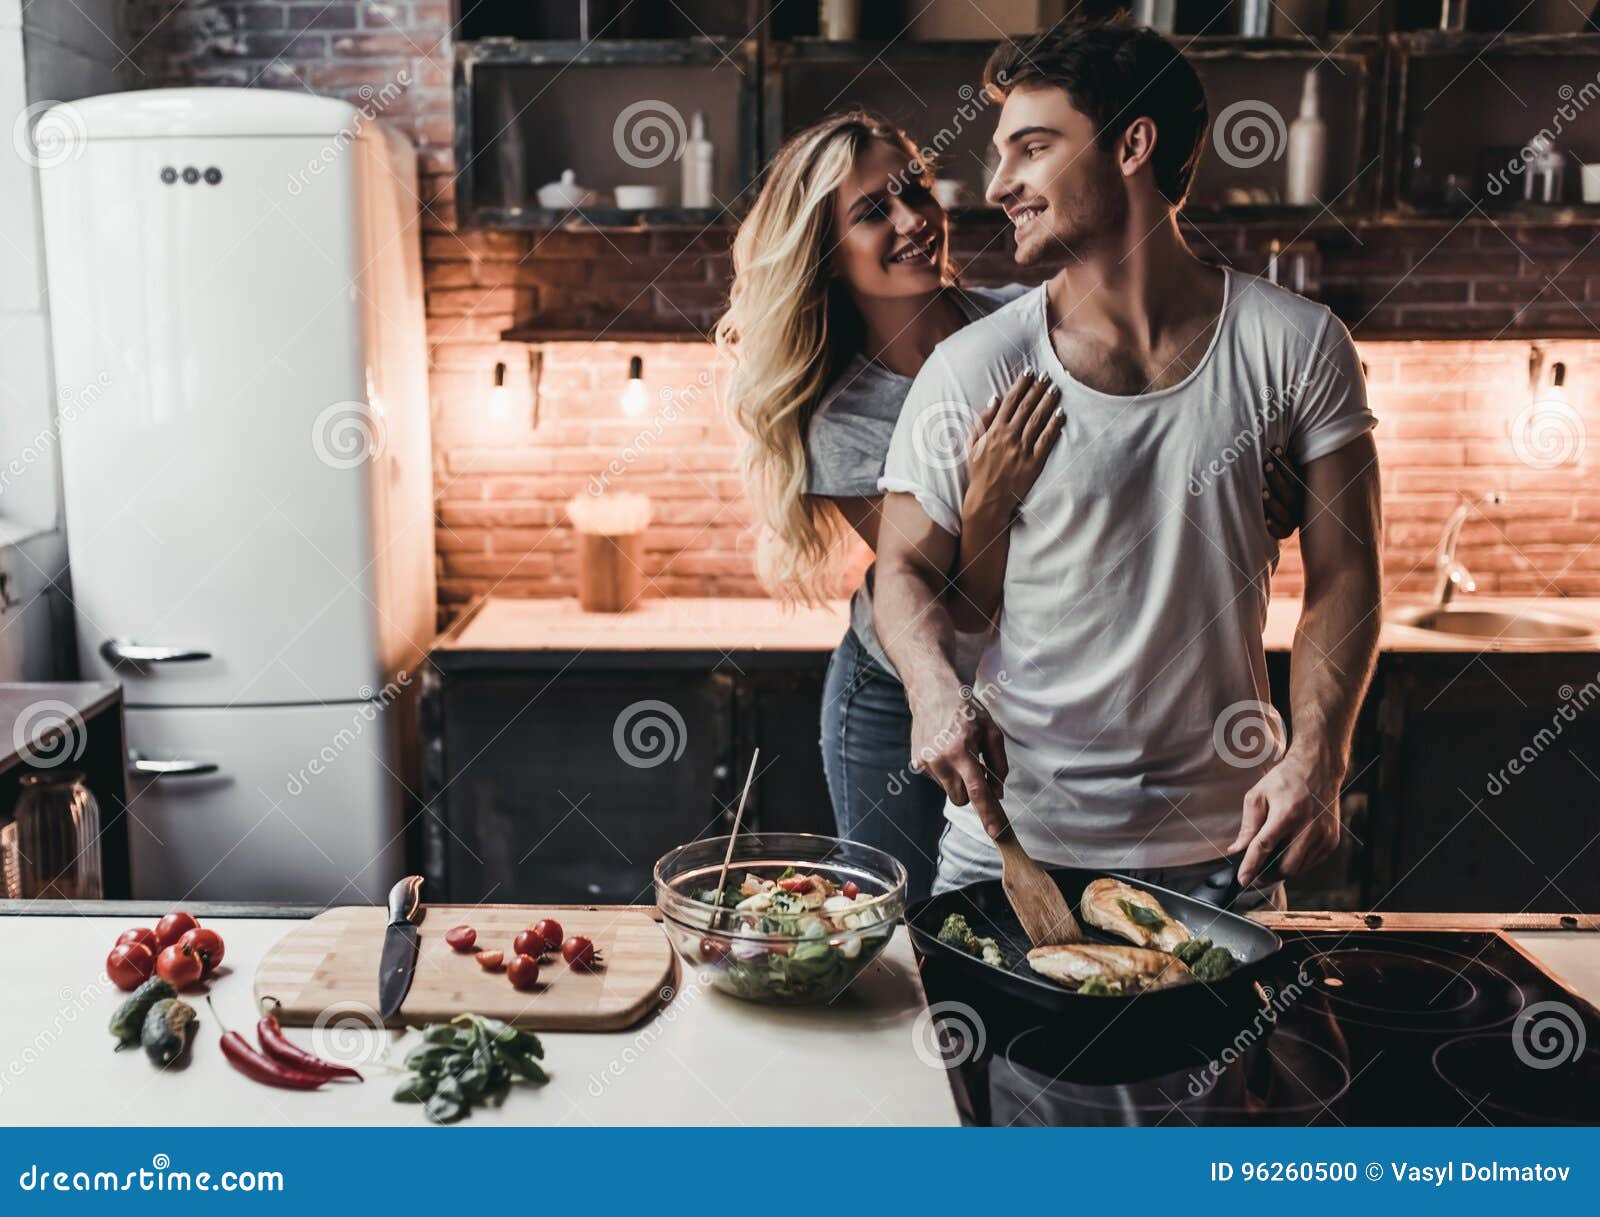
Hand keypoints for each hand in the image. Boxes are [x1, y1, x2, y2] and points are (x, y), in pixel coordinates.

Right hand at [908, 677, 1009, 838]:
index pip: (977, 791)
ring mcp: (925, 762)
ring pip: (949, 790)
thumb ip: (998, 764)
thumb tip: (998, 792)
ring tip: (957, 753)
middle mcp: (940, 759)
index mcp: (961, 750)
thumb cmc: (966, 711)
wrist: (932, 694)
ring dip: (957, 780)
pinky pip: (937, 779)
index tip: (995, 833)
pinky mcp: (916, 762)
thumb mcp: (991, 731)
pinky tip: (944, 750)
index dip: (988, 814)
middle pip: (961, 798)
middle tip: (975, 769)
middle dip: (971, 791)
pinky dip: (945, 772)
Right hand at [966, 371, 1063, 517]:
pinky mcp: (1034, 462)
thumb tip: (995, 398)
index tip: (1029, 371)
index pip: (1010, 401)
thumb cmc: (978, 471)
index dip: (1021, 384)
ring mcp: (1022, 449)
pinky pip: (1046, 440)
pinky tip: (1060, 413)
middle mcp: (1009, 437)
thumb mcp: (971, 443)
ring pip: (1038, 420)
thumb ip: (981, 420)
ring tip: (1056, 388)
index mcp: (994, 430)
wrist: (987, 499)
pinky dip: (1054, 426)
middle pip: (1027, 407)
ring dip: (1048, 402)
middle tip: (1048, 375)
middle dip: (1038, 388)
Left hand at [1227, 748, 1341, 884]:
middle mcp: (1309, 827)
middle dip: (1267, 874)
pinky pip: (1310, 863)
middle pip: (1285, 866)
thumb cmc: (1284, 780)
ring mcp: (1323, 836)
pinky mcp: (1332, 841)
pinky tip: (1288, 851)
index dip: (1251, 866)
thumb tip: (1238, 849)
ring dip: (1281, 869)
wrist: (1318, 769)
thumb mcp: (1258, 796)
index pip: (1265, 847)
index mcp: (1287, 813)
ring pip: (1298, 868)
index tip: (1242, 879)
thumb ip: (1248, 825)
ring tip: (1270, 859)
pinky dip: (1296, 863)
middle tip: (1255, 871)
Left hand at [1262, 444, 1303, 539]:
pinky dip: (1273, 526)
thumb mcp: (1285, 477)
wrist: (1289, 520)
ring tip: (1263, 492)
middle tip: (1266, 464)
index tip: (1274, 448)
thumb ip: (1278, 461)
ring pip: (1284, 511)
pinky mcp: (1283, 532)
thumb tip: (1271, 437)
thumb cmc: (1280, 491)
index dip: (1284, 462)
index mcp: (1300, 489)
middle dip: (1277, 477)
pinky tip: (1265, 521)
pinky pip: (1280, 531)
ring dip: (1273, 502)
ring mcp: (1291, 519)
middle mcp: (1297, 503)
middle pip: (1288, 491)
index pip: (1293, 473)